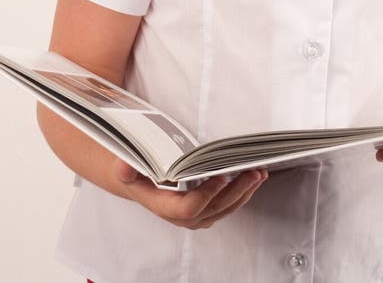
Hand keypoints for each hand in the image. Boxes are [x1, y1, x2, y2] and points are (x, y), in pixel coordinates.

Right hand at [113, 160, 268, 228]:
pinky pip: (227, 206)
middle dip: (236, 190)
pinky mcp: (206, 210)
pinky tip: (253, 179)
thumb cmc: (137, 176)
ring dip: (244, 192)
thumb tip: (123, 166)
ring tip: (259, 174)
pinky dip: (242, 193)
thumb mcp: (126, 170)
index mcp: (166, 207)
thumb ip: (125, 170)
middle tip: (252, 172)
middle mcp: (183, 216)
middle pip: (215, 209)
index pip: (189, 207)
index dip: (207, 194)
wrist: (140, 185)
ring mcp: (197, 216)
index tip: (221, 176)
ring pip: (225, 209)